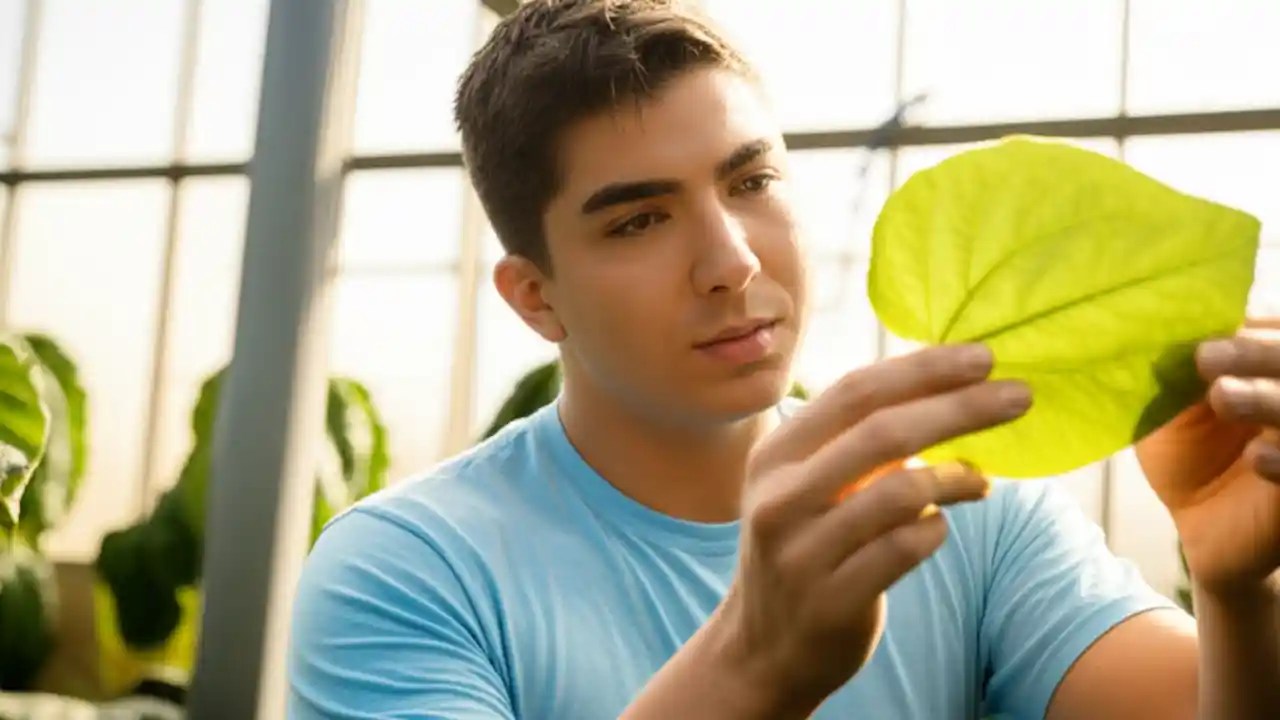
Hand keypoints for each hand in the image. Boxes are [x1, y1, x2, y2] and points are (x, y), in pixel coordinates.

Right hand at [716, 344, 1031, 714]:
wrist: (760, 648)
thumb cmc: (802, 548)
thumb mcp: (804, 486)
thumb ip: (854, 443)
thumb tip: (944, 390)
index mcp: (776, 455)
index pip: (856, 393)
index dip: (922, 369)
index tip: (982, 357)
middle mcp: (781, 497)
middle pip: (883, 432)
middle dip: (959, 407)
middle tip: (1018, 396)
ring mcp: (803, 551)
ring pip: (900, 493)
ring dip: (956, 477)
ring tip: (981, 479)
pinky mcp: (831, 600)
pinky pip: (905, 549)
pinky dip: (935, 531)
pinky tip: (938, 529)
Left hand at [1137, 319, 1279, 593]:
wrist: (1201, 528)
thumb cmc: (1189, 454)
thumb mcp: (1173, 408)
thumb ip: (1179, 370)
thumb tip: (1160, 323)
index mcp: (1271, 363)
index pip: (1275, 322)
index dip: (1257, 316)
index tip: (1217, 319)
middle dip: (1257, 350)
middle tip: (1206, 356)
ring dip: (1267, 397)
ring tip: (1223, 397)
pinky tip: (1256, 461)